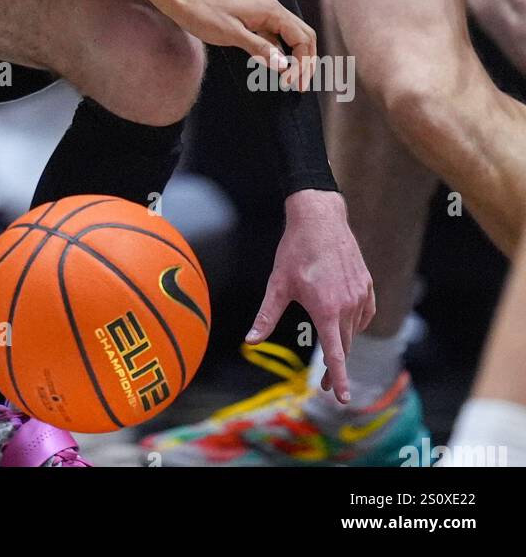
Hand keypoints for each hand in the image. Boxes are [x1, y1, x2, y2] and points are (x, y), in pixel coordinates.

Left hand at [170, 0, 316, 88]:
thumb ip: (260, 49)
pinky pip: (273, 35)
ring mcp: (262, 12)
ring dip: (293, 57)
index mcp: (271, 10)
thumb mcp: (232, 34)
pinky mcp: (252, 17)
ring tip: (290, 80)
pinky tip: (273, 65)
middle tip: (299, 87)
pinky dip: (277, 51)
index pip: (302, 38)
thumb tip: (284, 66)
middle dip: (305, 61)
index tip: (292, 84)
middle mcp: (271, 8)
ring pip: (289, 35)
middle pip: (302, 35)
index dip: (302, 63)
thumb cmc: (203, 13)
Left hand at [246, 190, 374, 403]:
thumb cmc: (295, 251)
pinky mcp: (367, 285)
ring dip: (343, 340)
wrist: (320, 218)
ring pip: (354, 329)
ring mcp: (360, 295)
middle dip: (336, 367)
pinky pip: (364, 314)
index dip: (338, 378)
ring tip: (330, 341)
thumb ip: (266, 317)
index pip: (335, 354)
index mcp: (326, 310)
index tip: (343, 398)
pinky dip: (355, 322)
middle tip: (327, 384)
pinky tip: (344, 320)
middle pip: (344, 346)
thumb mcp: (277, 285)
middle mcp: (348, 305)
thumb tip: (250, 341)